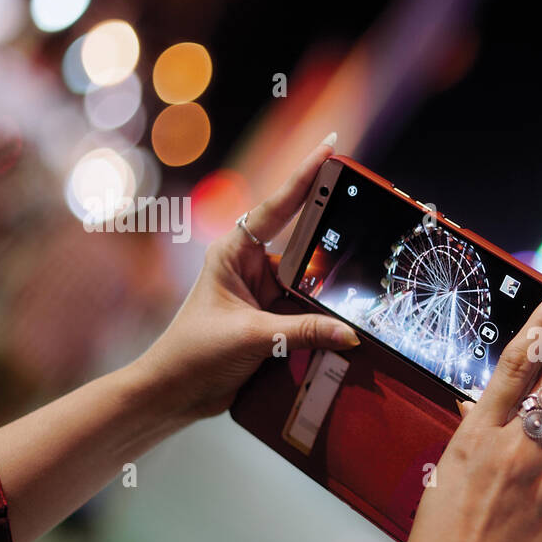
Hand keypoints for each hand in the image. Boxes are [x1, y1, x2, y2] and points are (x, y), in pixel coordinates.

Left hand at [130, 134, 359, 419]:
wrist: (174, 394)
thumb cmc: (193, 354)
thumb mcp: (251, 337)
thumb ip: (302, 332)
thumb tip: (349, 333)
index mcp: (234, 253)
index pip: (276, 207)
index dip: (304, 177)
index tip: (330, 148)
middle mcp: (252, 268)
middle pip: (304, 244)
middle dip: (334, 237)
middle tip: (367, 215)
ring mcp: (265, 295)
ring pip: (312, 282)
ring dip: (332, 290)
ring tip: (362, 288)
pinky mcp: (275, 321)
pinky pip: (311, 312)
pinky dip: (328, 318)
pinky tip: (348, 324)